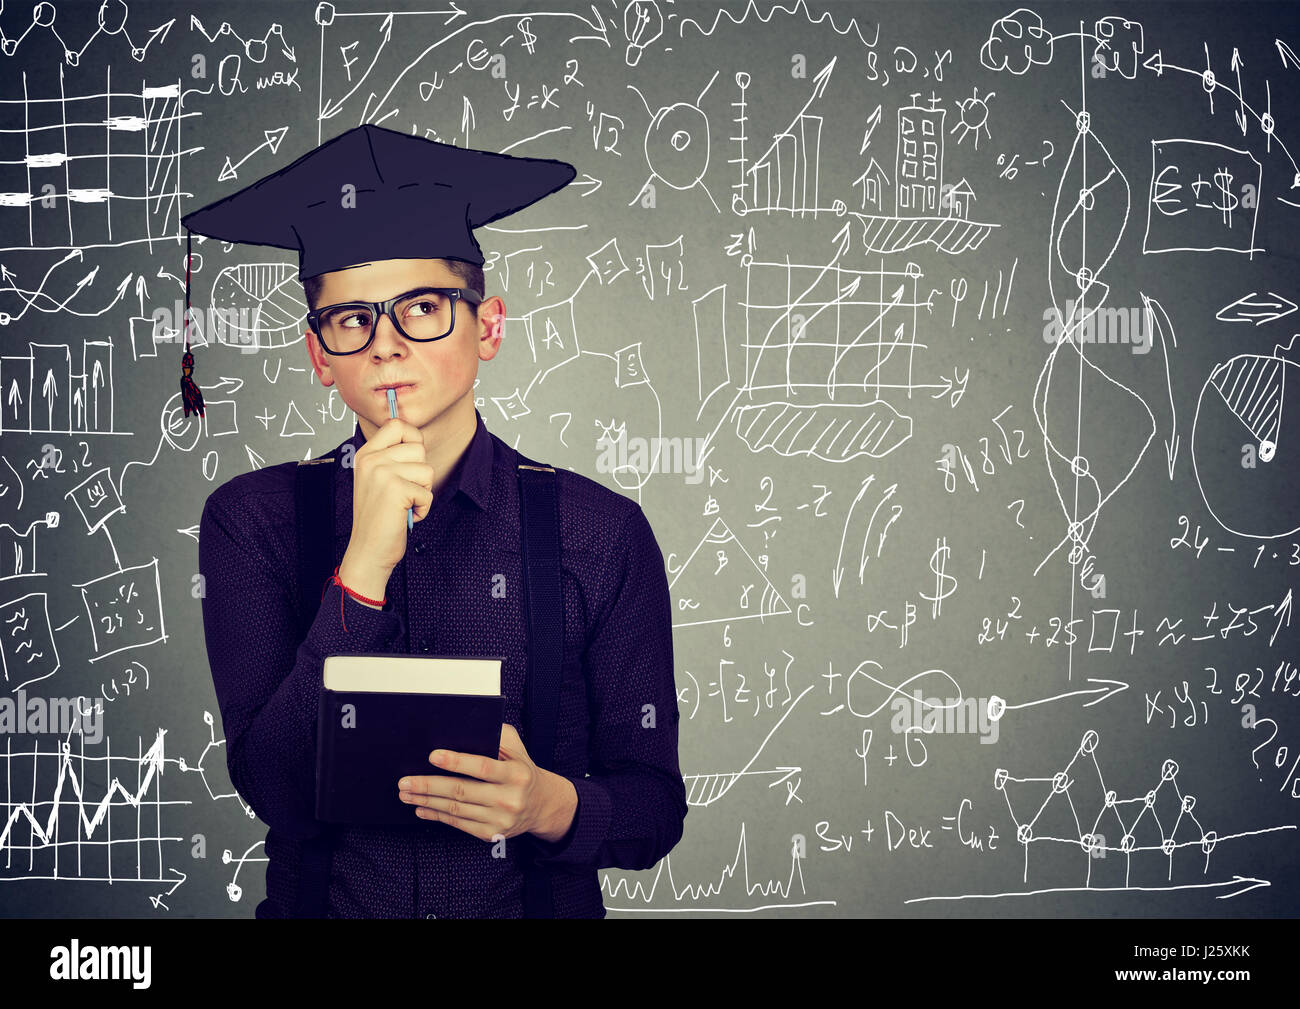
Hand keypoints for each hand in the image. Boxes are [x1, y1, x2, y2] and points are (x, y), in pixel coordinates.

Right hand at [340, 417, 432, 595]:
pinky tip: (405, 515)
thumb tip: (416, 438)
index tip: (410, 461)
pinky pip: (428, 492)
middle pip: (418, 447)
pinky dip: (423, 508)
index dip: (412, 438)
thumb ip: (392, 457)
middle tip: (404, 492)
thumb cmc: (379, 517)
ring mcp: (382, 472)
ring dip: (423, 491)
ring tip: (403, 504)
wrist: (368, 550)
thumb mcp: (377, 479)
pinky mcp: (396, 489)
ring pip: (427, 470)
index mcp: (365, 454)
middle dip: (420, 473)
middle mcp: (371, 459)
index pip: (397, 424)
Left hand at [397, 723, 575, 842]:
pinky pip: (458, 824)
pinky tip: (421, 808)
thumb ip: (496, 735)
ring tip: (406, 794)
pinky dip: (437, 815)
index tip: (433, 755)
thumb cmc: (520, 769)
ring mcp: (500, 820)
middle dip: (429, 785)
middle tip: (404, 781)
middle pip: (462, 791)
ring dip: (427, 801)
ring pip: (456, 809)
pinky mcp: (491, 834)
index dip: (456, 762)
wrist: (540, 805)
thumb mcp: (516, 748)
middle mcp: (510, 799)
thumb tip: (463, 729)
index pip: (482, 767)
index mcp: (517, 774)